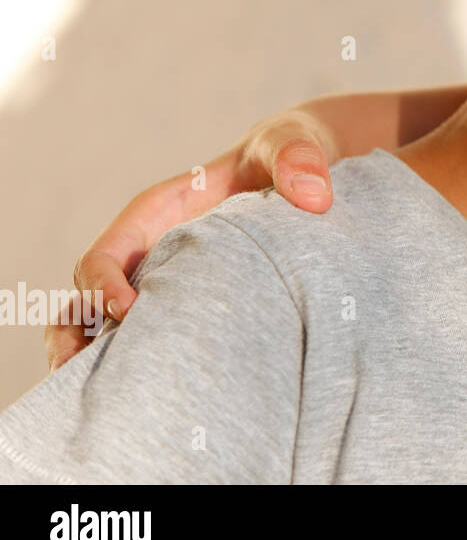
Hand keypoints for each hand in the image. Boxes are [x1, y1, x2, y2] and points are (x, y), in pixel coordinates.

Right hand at [45, 108, 338, 370]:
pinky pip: (157, 332)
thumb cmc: (289, 153)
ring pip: (108, 322)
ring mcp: (167, 277)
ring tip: (98, 393)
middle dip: (79, 334)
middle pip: (90, 297)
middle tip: (89, 373)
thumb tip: (314, 198)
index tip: (127, 311)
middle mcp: (151, 249)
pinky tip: (163, 391)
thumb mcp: (292, 146)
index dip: (103, 285)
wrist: (307, 171)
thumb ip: (299, 162)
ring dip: (95, 355)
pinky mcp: (193, 298)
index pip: (105, 255)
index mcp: (157, 214)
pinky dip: (144, 359)